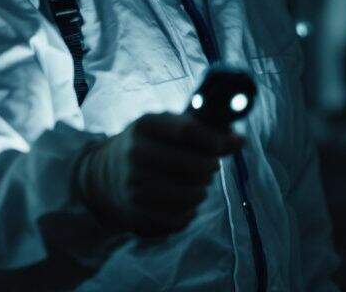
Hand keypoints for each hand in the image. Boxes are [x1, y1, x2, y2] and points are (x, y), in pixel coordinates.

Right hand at [76, 112, 243, 236]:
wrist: (105, 173)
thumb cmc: (150, 145)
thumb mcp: (169, 127)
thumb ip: (206, 130)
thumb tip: (240, 141)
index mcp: (145, 125)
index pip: (188, 131)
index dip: (215, 139)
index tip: (227, 145)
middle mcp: (136, 154)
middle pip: (195, 165)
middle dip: (210, 167)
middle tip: (207, 167)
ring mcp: (134, 186)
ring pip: (192, 195)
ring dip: (201, 191)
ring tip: (195, 185)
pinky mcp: (136, 213)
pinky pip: (180, 219)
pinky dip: (188, 213)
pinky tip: (183, 203)